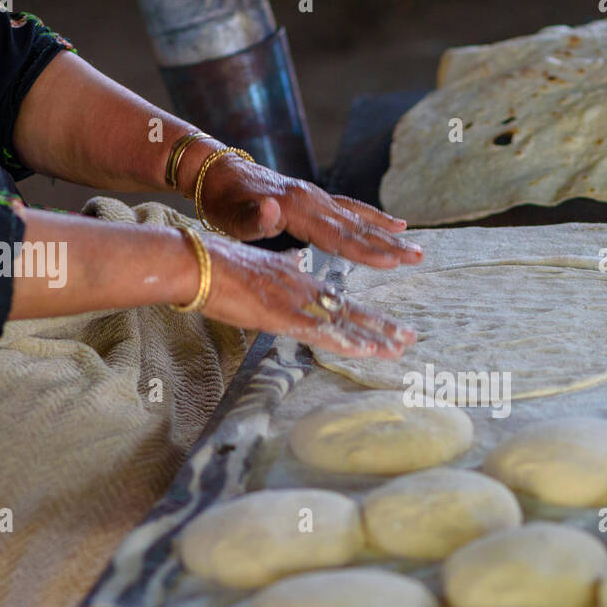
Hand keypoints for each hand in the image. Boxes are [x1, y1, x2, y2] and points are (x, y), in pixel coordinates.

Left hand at [188, 150, 423, 268]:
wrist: (216, 171)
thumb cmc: (221, 199)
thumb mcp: (230, 214)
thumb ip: (253, 217)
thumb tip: (272, 210)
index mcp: (296, 208)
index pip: (337, 236)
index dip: (365, 251)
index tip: (392, 262)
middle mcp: (313, 199)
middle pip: (357, 226)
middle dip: (389, 244)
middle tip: (419, 257)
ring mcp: (316, 197)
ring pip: (359, 218)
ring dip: (388, 234)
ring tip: (415, 246)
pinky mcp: (315, 198)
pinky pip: (351, 208)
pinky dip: (373, 216)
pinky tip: (394, 223)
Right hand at [196, 234, 415, 357]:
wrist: (196, 263)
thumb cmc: (220, 266)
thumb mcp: (260, 261)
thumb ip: (284, 261)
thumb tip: (299, 256)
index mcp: (298, 279)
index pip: (339, 299)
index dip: (365, 314)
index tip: (387, 324)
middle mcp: (303, 288)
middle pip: (350, 310)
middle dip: (381, 326)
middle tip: (410, 338)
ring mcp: (294, 301)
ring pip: (342, 321)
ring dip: (372, 337)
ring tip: (399, 348)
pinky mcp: (280, 314)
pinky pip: (320, 332)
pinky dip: (345, 341)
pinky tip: (366, 350)